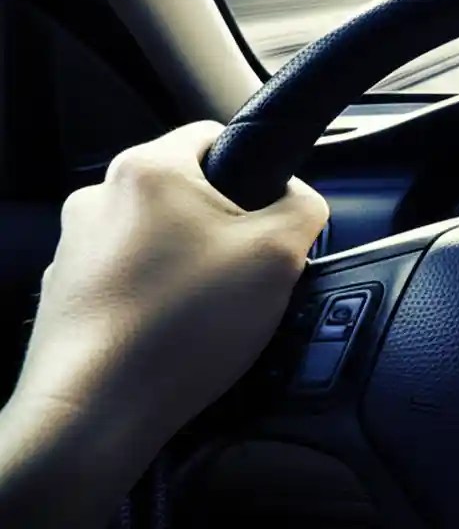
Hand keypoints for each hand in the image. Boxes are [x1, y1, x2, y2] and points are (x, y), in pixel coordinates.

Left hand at [12, 121, 328, 441]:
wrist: (96, 411)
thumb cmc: (181, 329)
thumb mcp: (279, 256)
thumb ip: (304, 209)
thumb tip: (300, 199)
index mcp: (149, 169)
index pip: (218, 135)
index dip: (261, 172)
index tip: (273, 217)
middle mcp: (99, 196)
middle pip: (188, 191)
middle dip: (226, 228)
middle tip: (249, 274)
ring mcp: (75, 245)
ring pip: (159, 237)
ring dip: (190, 263)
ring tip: (211, 313)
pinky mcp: (67, 291)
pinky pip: (131, 278)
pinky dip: (157, 296)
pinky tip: (176, 334)